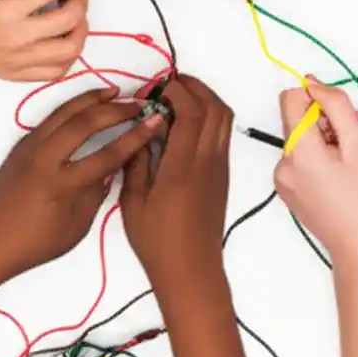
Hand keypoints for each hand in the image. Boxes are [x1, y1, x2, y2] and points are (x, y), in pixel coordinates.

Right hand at [0, 0, 89, 80]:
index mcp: (9, 10)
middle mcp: (18, 38)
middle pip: (70, 20)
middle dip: (80, 1)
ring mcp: (19, 60)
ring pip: (70, 50)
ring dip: (80, 31)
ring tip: (75, 18)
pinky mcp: (17, 74)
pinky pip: (55, 71)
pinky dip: (67, 57)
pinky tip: (64, 42)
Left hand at [0, 87, 164, 274]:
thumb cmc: (35, 242)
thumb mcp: (76, 225)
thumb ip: (97, 192)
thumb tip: (112, 166)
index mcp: (62, 184)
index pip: (108, 154)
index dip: (136, 137)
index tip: (155, 122)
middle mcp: (45, 158)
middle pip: (86, 122)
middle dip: (116, 110)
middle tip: (139, 105)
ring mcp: (30, 147)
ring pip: (65, 112)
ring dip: (92, 100)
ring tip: (115, 92)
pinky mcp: (22, 144)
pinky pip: (51, 118)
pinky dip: (72, 107)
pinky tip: (86, 105)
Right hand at [120, 75, 232, 287]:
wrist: (192, 270)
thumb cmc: (157, 241)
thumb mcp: (134, 202)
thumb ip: (136, 162)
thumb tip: (140, 131)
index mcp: (184, 167)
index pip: (192, 113)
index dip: (177, 91)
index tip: (154, 89)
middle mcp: (208, 162)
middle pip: (215, 107)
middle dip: (193, 87)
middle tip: (167, 86)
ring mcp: (219, 167)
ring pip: (224, 119)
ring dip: (205, 99)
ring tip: (176, 100)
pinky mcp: (222, 175)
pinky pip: (222, 134)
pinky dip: (208, 117)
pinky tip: (184, 125)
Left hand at [273, 82, 357, 264]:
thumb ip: (336, 107)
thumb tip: (315, 84)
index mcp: (299, 152)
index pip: (290, 99)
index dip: (316, 98)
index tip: (337, 113)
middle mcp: (283, 163)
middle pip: (296, 118)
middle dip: (325, 122)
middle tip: (350, 141)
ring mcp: (281, 177)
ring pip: (300, 137)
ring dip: (324, 139)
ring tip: (346, 162)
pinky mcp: (286, 187)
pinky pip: (299, 156)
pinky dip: (318, 156)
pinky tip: (337, 173)